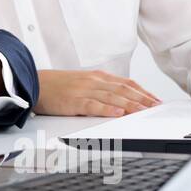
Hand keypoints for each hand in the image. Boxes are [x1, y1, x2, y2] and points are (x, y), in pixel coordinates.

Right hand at [35, 69, 160, 117]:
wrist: (33, 84)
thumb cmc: (56, 86)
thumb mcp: (82, 83)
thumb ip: (100, 89)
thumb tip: (120, 99)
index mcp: (96, 77)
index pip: (126, 83)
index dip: (143, 91)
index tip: (155, 100)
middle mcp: (93, 81)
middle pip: (123, 90)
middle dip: (142, 99)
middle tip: (156, 107)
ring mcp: (83, 91)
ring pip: (112, 98)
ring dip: (131, 105)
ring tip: (144, 112)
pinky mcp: (73, 101)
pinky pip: (93, 105)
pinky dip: (107, 110)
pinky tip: (118, 114)